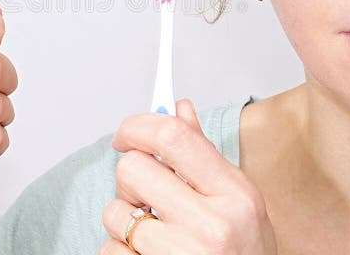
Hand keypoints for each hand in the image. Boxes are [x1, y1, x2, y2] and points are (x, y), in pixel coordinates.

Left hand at [100, 99, 276, 253]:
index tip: (126, 134)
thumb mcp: (239, 202)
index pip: (172, 137)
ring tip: (155, 236)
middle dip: (130, 181)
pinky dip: (120, 253)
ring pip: (115, 214)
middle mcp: (212, 226)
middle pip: (132, 170)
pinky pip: (110, 251)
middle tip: (147, 196)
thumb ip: (203, 154)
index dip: (138, 126)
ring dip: (125, 223)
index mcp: (235, 194)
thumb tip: (178, 109)